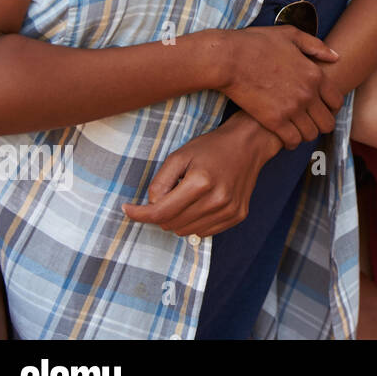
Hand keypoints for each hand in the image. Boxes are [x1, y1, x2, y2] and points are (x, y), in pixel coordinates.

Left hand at [122, 113, 279, 238]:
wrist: (249, 144)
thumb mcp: (179, 156)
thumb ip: (160, 182)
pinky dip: (195, 222)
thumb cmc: (211, 148)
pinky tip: (201, 204)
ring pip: (186, 231)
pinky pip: (204, 232)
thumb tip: (151, 206)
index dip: (139, 214)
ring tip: (188, 196)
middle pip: (172, 224)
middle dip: (162, 212)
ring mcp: (229, 210)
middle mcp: (217, 200)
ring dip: (179, 218)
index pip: (160, 212)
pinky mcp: (237, 215)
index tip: (127, 210)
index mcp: (200, 183)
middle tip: (169, 193)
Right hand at [211, 26, 342, 149]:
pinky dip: (291, 141)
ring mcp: (292, 109)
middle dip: (321, 124)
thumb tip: (336, 57)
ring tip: (298, 129)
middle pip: (327, 123)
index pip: (337, 102)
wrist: (229, 58)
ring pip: (311, 134)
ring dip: (306, 133)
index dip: (332, 108)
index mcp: (315, 75)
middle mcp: (308, 94)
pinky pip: (292, 140)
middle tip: (311, 122)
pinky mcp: (274, 121)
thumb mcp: (291, 35)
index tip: (322, 109)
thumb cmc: (256, 43)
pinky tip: (286, 136)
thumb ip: (316, 46)